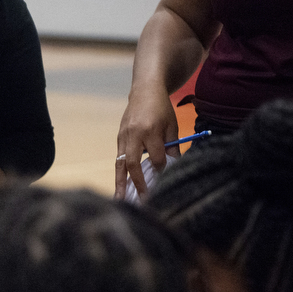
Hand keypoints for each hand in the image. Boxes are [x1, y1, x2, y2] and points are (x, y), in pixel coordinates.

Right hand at [115, 84, 179, 198]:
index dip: (161, 169)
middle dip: (138, 183)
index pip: (156, 157)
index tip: (165, 181)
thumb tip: (174, 167)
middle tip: (142, 200)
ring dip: (120, 183)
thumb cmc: (161, 109)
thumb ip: (172, 147)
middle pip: (133, 164)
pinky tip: (120, 187)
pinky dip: (119, 174)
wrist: (144, 91)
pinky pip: (118, 159)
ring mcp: (123, 137)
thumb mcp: (171, 126)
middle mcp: (133, 135)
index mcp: (150, 131)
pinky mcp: (118, 139)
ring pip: (120, 164)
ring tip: (120, 200)